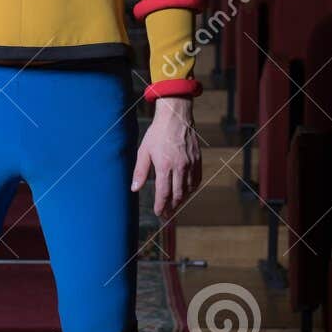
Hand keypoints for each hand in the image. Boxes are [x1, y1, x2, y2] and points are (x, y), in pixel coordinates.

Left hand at [131, 96, 200, 216]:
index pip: (164, 193)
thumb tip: (134, 188)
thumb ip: (140, 171)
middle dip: (172, 207)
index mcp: (165, 166)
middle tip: (167, 214)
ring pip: (188, 190)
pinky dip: (191, 189)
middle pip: (178, 195)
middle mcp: (180, 167)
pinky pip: (196, 180)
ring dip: (181, 200)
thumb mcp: (144, 151)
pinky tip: (186, 192)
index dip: (161, 206)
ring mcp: (190, 164)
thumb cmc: (157, 133)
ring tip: (174, 205)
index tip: (159, 213)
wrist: (176, 117)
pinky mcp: (197, 160)